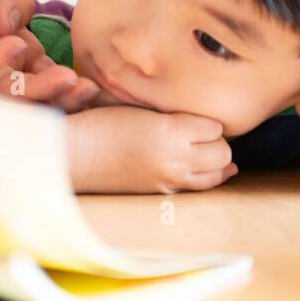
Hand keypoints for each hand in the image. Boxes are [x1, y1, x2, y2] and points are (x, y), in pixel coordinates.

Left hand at [0, 0, 98, 111]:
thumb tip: (17, 23)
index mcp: (16, 47)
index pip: (46, 71)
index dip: (68, 82)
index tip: (91, 85)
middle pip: (30, 88)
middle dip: (58, 94)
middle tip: (83, 90)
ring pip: (3, 88)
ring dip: (34, 88)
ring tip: (64, 80)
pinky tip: (15, 45)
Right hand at [66, 106, 236, 193]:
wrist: (77, 154)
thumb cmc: (103, 122)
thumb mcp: (140, 107)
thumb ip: (172, 112)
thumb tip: (203, 121)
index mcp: (172, 130)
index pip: (215, 127)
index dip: (208, 121)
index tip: (195, 117)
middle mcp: (176, 158)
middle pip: (222, 152)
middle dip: (217, 141)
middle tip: (202, 134)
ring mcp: (170, 179)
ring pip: (216, 174)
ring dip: (214, 162)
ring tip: (205, 151)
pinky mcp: (161, 193)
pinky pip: (197, 188)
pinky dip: (203, 177)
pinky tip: (199, 169)